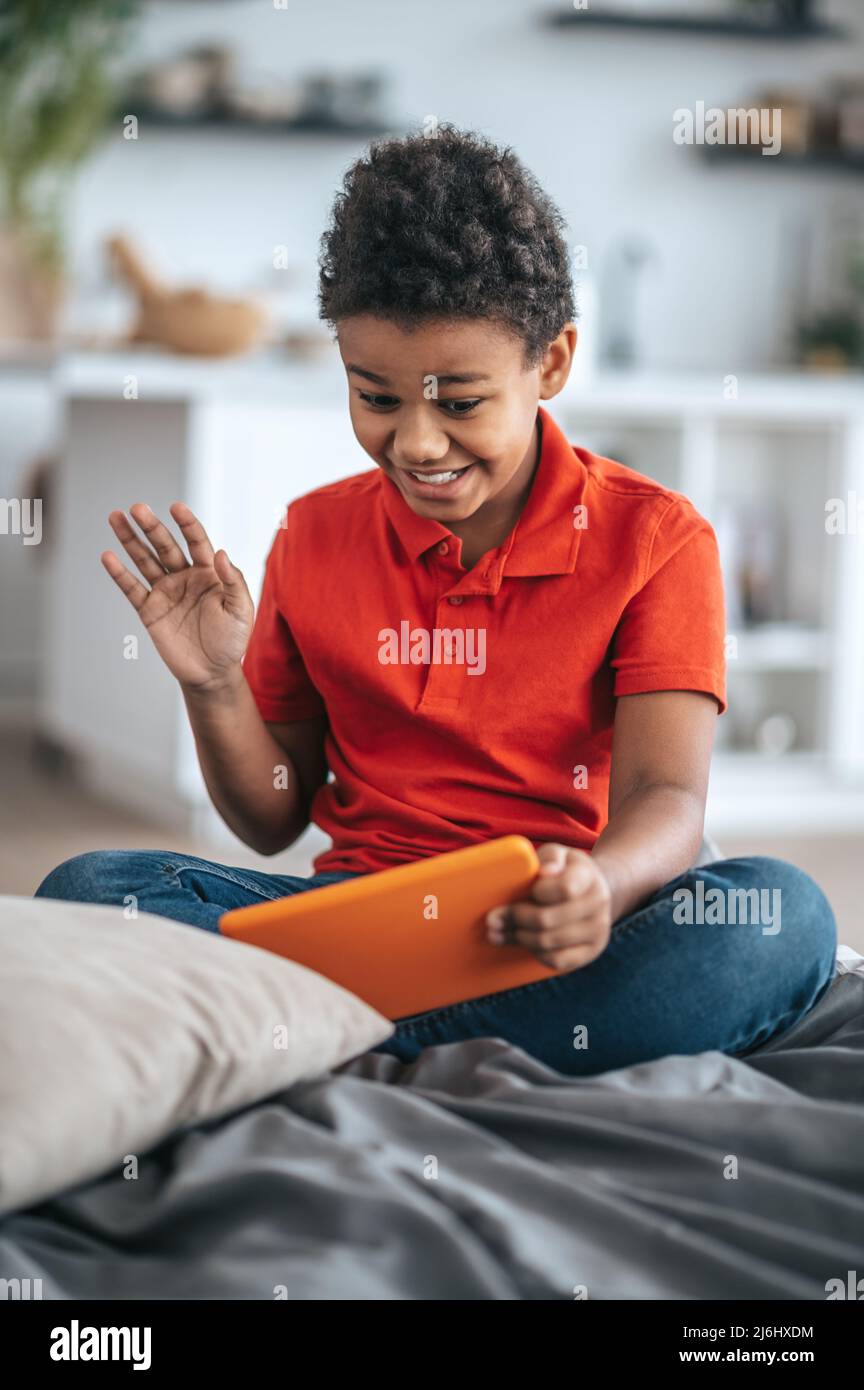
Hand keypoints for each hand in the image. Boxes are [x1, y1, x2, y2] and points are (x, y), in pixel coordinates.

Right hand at [101, 502, 253, 692]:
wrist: (212, 673)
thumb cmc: (232, 641)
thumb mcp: (241, 611)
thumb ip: (234, 581)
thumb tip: (221, 553)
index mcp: (208, 573)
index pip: (196, 541)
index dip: (187, 524)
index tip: (176, 507)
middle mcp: (184, 577)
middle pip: (165, 546)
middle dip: (151, 527)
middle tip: (137, 508)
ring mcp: (165, 592)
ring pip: (145, 561)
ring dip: (130, 540)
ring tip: (116, 517)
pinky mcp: (150, 611)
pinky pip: (132, 589)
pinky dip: (120, 574)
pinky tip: (108, 557)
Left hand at [485, 843, 612, 971]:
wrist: (593, 891)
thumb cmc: (564, 870)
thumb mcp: (558, 855)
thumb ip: (550, 858)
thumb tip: (545, 872)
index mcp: (588, 876)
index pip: (565, 889)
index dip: (539, 892)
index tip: (528, 890)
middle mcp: (598, 904)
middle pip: (548, 919)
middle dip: (515, 919)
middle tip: (491, 919)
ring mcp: (597, 930)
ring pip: (548, 942)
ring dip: (518, 937)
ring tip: (497, 932)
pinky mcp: (591, 952)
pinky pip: (557, 960)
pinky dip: (534, 953)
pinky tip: (522, 942)